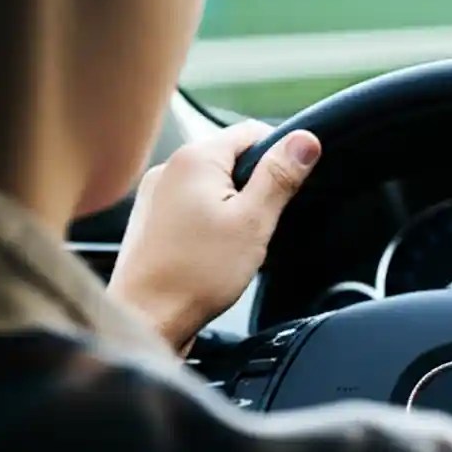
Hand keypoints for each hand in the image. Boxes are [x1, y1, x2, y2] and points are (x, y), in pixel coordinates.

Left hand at [108, 121, 321, 354]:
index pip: (253, 132)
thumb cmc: (196, 275)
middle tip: (259, 225)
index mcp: (195, 158)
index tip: (287, 190)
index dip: (279, 157)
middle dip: (254, 187)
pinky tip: (211, 251)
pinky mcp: (150, 218)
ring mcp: (155, 193)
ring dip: (232, 206)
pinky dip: (209, 220)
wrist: (146, 320)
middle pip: (232, 158)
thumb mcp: (253, 222)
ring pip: (213, 184)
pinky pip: (192, 204)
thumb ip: (280, 176)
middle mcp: (169, 167)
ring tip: (232, 243)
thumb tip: (306, 139)